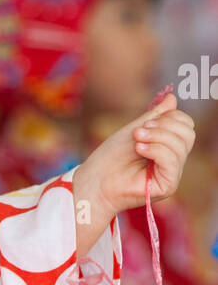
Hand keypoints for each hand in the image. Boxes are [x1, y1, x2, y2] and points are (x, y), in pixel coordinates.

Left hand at [74, 93, 194, 235]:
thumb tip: (173, 98)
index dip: (171, 117)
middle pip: (188, 134)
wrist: (95, 180)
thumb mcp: (135, 129)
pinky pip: (172, 161)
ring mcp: (172, 174)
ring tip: (136, 140)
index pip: (186, 125)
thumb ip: (155, 116)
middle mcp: (174, 161)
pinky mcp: (167, 185)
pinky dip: (155, 150)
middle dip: (164, 126)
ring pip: (180, 146)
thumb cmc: (112, 157)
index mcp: (169, 146)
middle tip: (139, 132)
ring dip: (156, 137)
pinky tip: (139, 149)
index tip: (145, 122)